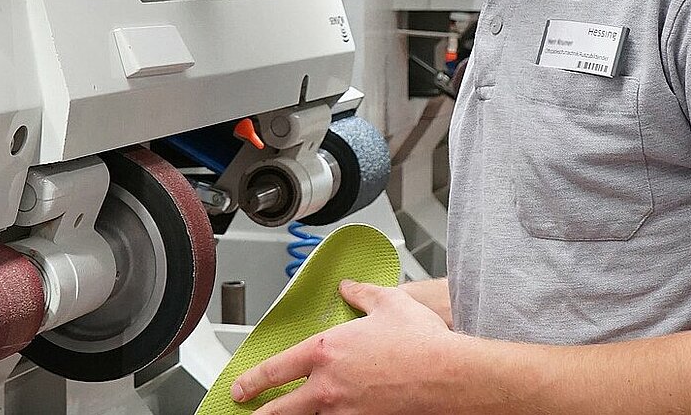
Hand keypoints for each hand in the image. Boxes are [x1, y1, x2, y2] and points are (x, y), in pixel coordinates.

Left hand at [232, 280, 462, 414]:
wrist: (449, 375)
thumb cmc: (422, 342)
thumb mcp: (389, 303)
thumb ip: (361, 294)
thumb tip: (348, 288)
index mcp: (328, 352)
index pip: (277, 369)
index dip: (253, 380)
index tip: (241, 387)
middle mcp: (330, 387)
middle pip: (281, 410)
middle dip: (261, 414)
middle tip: (250, 413)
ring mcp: (345, 411)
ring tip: (290, 414)